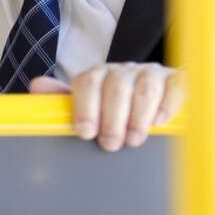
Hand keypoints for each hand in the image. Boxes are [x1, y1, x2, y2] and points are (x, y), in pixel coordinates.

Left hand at [29, 63, 184, 151]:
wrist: (161, 94)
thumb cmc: (119, 107)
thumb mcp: (90, 105)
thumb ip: (64, 99)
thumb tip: (36, 86)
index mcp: (99, 76)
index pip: (87, 83)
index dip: (84, 107)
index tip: (85, 132)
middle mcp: (124, 71)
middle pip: (116, 86)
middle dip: (112, 118)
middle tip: (111, 144)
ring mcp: (152, 73)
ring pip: (144, 87)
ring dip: (138, 116)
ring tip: (134, 140)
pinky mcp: (178, 79)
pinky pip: (175, 85)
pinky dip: (168, 103)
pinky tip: (161, 122)